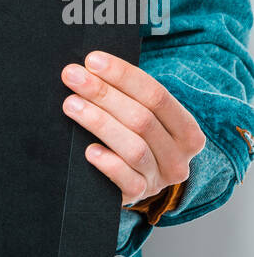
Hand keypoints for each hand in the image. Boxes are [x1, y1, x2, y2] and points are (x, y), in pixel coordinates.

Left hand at [60, 51, 205, 205]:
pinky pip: (127, 181)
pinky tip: (89, 151)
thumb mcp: (139, 114)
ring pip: (134, 148)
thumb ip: (125, 94)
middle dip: (103, 93)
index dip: (123, 75)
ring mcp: (160, 179)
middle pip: (142, 119)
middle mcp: (179, 157)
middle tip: (73, 76)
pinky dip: (108, 164)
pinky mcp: (139, 196)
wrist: (129, 177)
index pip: (157, 95)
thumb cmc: (131, 133)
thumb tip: (91, 67)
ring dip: (99, 122)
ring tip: (71, 104)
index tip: (92, 60)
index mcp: (187, 130)